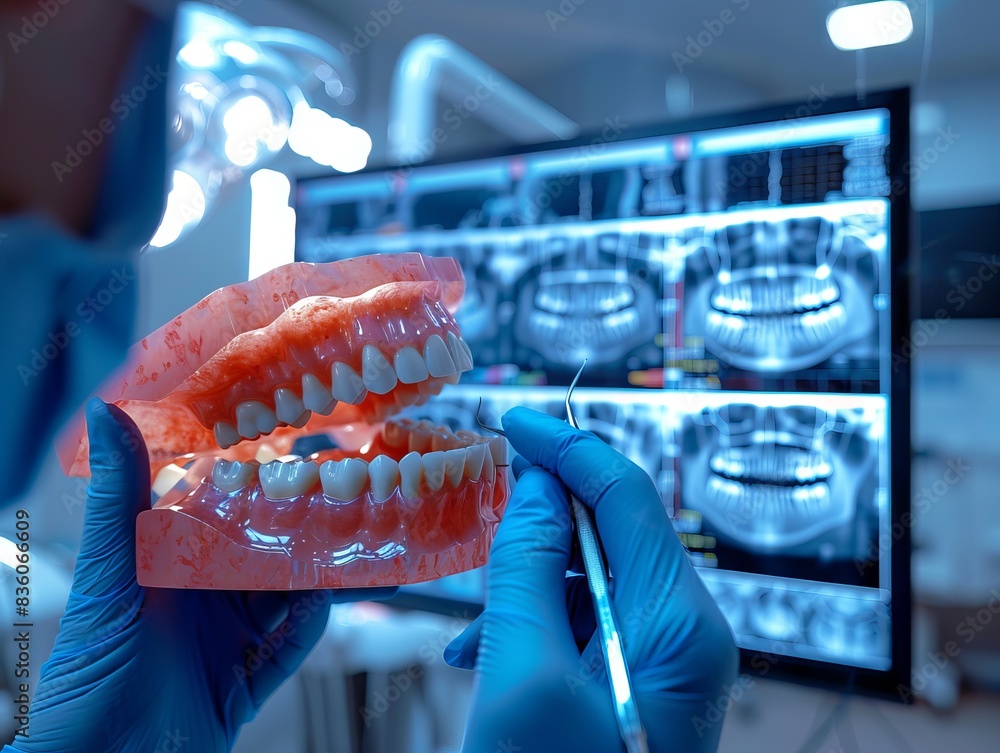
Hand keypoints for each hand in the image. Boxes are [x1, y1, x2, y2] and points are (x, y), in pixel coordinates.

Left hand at [13, 399, 394, 752]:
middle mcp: (202, 594)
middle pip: (268, 551)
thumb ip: (119, 495)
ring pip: (288, 597)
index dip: (260, 480)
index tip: (300, 445)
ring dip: (322, 577)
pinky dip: (307, 631)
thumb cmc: (92, 669)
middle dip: (308, 528)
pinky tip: (321, 608)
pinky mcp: (245, 682)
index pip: (223, 508)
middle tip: (356, 498)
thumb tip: (104, 408)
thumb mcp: (111, 573)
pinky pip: (288, 650)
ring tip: (362, 551)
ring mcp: (226, 639)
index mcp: (169, 560)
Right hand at [446, 408, 737, 752]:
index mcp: (680, 625)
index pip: (626, 495)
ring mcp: (664, 660)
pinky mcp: (637, 681)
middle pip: (611, 532)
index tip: (512, 419)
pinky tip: (487, 655)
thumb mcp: (525, 676)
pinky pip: (585, 622)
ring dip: (526, 585)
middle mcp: (686, 634)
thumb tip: (534, 484)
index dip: (566, 448)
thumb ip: (528, 568)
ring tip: (472, 632)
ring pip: (591, 577)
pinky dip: (533, 623)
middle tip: (480, 522)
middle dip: (540, 523)